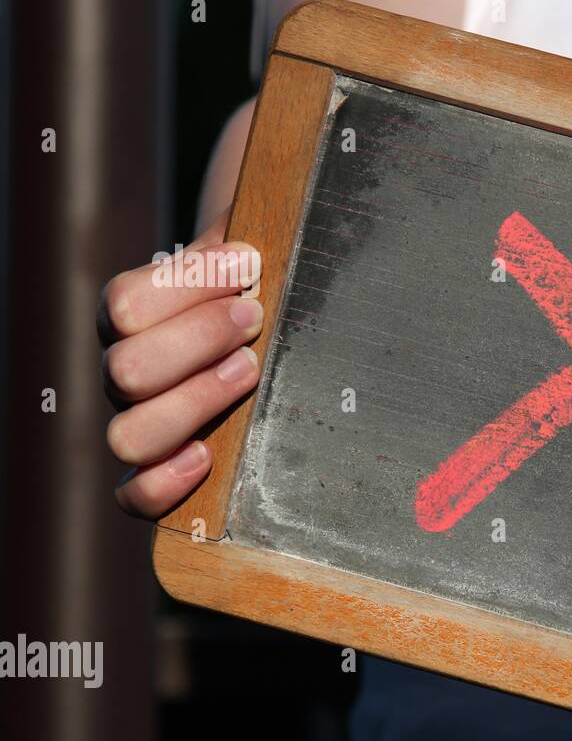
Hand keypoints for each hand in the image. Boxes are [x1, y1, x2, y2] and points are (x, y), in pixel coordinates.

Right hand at [100, 210, 263, 517]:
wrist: (275, 328)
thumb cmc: (263, 290)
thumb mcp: (251, 257)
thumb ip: (242, 246)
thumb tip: (254, 243)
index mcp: (133, 316)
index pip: (127, 305)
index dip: (188, 283)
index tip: (248, 265)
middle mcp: (127, 371)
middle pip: (127, 370)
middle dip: (200, 342)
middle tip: (256, 319)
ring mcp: (141, 422)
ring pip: (129, 435)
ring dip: (195, 403)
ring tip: (249, 370)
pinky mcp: (163, 470)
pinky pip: (133, 497)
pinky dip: (162, 484)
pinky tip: (206, 457)